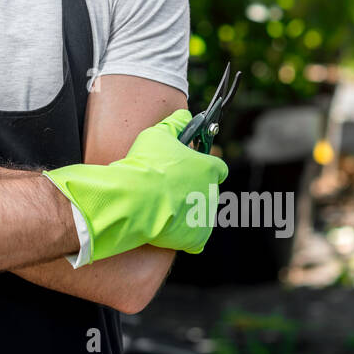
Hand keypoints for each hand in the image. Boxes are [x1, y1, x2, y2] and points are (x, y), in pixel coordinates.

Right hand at [43, 109, 228, 263]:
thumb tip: (185, 114)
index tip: (192, 168)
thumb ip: (175, 124)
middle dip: (193, 191)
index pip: (218, 167)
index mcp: (208, 168)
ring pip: (201, 214)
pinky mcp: (197, 238)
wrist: (135, 200)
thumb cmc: (146, 165)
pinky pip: (196, 239)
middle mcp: (212, 192)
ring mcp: (205, 217)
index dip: (205, 167)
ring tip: (163, 208)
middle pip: (208, 192)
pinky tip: (169, 229)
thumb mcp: (157, 134)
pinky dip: (185, 236)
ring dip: (188, 212)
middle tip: (169, 189)